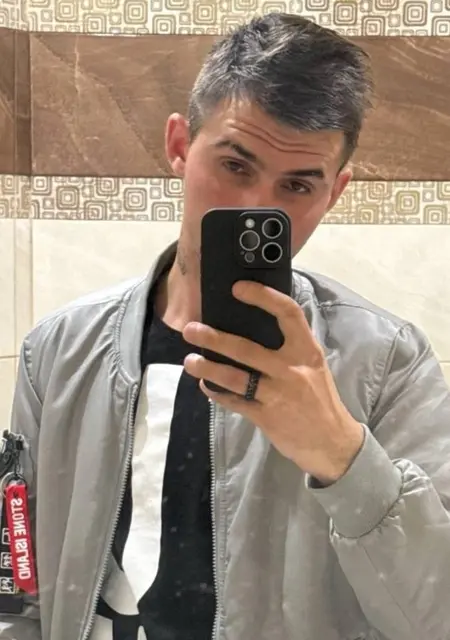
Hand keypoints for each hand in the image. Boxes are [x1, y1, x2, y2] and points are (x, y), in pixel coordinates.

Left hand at [182, 281, 363, 484]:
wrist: (332, 442)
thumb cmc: (319, 398)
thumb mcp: (313, 367)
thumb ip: (290, 348)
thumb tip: (253, 328)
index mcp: (306, 351)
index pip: (288, 314)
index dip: (263, 297)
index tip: (238, 288)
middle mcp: (292, 370)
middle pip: (247, 349)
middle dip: (214, 338)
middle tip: (191, 330)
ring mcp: (278, 394)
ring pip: (234, 377)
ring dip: (208, 367)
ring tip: (190, 360)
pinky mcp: (266, 417)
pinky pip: (234, 401)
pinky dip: (217, 392)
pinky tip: (206, 385)